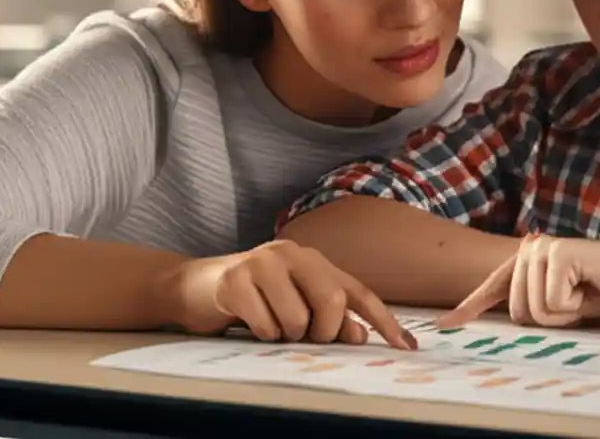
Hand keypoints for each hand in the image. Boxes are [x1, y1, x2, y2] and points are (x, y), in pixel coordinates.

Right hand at [163, 240, 416, 349]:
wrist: (192, 286)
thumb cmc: (251, 300)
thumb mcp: (294, 307)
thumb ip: (327, 317)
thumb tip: (360, 334)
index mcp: (312, 260)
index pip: (357, 292)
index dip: (384, 320)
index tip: (406, 347)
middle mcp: (291, 254)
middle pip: (331, 300)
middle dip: (323, 330)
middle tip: (304, 336)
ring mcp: (262, 262)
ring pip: (297, 317)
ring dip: (285, 335)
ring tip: (269, 324)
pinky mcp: (235, 278)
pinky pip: (265, 324)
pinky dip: (261, 333)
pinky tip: (247, 321)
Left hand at [438, 234, 599, 327]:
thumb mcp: (563, 303)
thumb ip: (535, 306)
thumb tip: (510, 319)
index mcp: (527, 260)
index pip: (493, 287)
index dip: (469, 308)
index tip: (444, 325)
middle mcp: (529, 250)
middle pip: (518, 312)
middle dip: (550, 319)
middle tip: (578, 302)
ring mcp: (543, 250)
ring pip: (534, 310)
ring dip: (565, 314)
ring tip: (585, 294)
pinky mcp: (559, 254)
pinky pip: (552, 303)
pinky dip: (575, 305)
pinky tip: (590, 287)